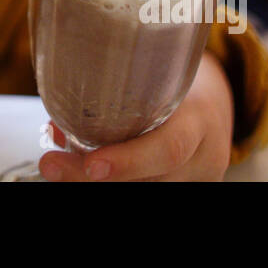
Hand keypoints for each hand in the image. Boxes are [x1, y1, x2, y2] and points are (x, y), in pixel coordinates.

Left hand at [39, 51, 233, 180]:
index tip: (92, 164)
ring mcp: (197, 179)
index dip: (130, 161)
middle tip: (52, 165)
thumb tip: (57, 126)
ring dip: (93, 182)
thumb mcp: (162, 77)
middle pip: (149, 180)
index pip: (170, 147)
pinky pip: (145, 188)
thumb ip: (117, 97)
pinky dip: (112, 181)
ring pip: (143, 190)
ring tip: (57, 167)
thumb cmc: (181, 84)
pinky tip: (81, 172)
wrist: (215, 106)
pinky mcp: (185, 188)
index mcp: (199, 119)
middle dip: (92, 177)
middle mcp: (202, 156)